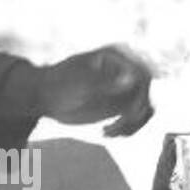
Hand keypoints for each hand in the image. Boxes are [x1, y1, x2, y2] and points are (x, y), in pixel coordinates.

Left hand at [37, 45, 153, 136]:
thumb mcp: (80, 83)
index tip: (128, 112)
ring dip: (133, 123)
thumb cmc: (58, 85)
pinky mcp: (121, 103)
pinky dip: (129, 128)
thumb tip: (133, 78)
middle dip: (134, 113)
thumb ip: (106, 81)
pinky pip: (137, 117)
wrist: (43, 95)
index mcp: (116, 56)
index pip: (142, 73)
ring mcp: (123, 87)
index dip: (140, 93)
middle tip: (115, 128)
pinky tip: (108, 133)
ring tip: (109, 132)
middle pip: (146, 91)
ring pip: (145, 106)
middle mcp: (124, 69)